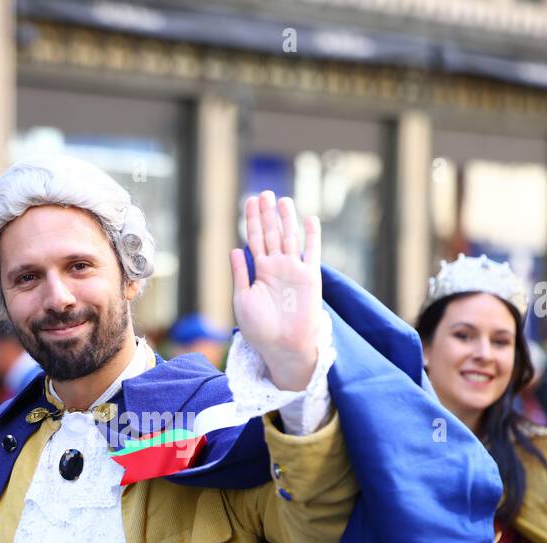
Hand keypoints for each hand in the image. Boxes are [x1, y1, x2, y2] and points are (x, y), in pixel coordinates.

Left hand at [230, 191, 322, 391]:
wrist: (282, 346)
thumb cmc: (259, 328)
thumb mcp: (242, 298)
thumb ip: (240, 273)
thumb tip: (235, 248)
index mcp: (259, 271)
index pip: (254, 239)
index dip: (251, 219)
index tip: (250, 201)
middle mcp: (276, 267)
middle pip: (271, 233)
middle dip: (268, 213)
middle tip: (265, 193)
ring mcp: (294, 270)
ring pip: (289, 237)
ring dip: (287, 219)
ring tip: (283, 200)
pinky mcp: (310, 276)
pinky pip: (312, 252)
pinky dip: (312, 236)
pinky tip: (309, 219)